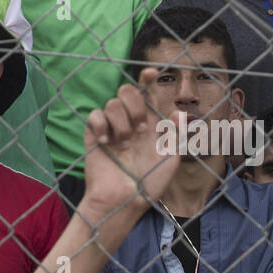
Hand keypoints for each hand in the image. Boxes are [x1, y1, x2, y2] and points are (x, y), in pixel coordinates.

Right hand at [81, 77, 183, 216]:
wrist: (124, 199)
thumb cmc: (149, 182)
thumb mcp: (170, 159)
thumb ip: (176, 134)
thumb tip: (178, 112)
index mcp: (149, 122)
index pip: (146, 93)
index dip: (147, 78)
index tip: (151, 73)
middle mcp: (129, 120)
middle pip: (126, 90)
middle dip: (135, 105)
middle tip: (141, 129)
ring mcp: (111, 126)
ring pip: (112, 103)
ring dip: (122, 123)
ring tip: (125, 145)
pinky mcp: (94, 133)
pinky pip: (95, 115)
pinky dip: (102, 125)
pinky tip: (107, 142)